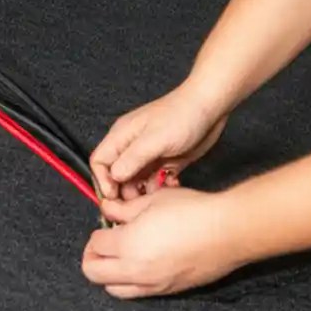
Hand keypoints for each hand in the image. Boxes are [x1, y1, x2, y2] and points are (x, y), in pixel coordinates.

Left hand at [82, 188, 246, 297]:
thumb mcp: (152, 201)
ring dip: (109, 274)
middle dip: (92, 257)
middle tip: (102, 244)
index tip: (105, 225)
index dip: (97, 233)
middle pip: (94, 273)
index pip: (95, 245)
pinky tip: (141, 263)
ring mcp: (153, 284)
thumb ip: (124, 209)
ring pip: (114, 289)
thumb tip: (108, 209)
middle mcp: (136, 270)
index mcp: (128, 245)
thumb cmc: (192, 211)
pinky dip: (130, 282)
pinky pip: (138, 293)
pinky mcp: (169, 290)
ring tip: (120, 255)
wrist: (228, 231)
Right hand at [90, 84, 229, 200]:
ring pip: (135, 180)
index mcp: (122, 136)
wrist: (210, 107)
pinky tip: (170, 185)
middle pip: (116, 174)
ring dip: (143, 191)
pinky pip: (154, 180)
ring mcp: (148, 154)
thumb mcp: (155, 140)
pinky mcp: (165, 161)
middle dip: (123, 190)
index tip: (114, 196)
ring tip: (156, 194)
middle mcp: (132, 146)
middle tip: (137, 203)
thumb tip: (113, 177)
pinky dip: (159, 187)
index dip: (102, 180)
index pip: (100, 162)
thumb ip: (132, 159)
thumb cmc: (182, 115)